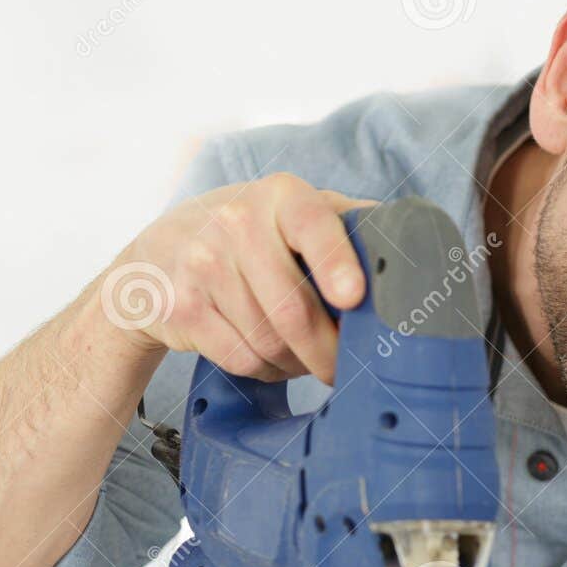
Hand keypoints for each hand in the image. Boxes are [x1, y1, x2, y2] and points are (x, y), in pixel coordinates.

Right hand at [95, 173, 375, 383]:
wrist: (153, 258)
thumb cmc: (246, 237)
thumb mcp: (288, 212)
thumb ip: (344, 223)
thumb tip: (413, 242)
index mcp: (281, 196)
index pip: (314, 224)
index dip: (337, 263)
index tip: (353, 297)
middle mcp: (236, 221)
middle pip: (293, 308)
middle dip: (329, 351)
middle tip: (347, 370)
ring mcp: (202, 264)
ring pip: (270, 340)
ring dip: (297, 362)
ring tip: (305, 358)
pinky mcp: (181, 307)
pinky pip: (242, 358)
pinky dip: (267, 370)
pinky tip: (270, 358)